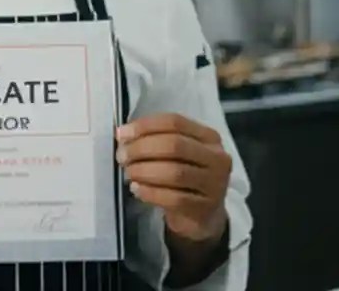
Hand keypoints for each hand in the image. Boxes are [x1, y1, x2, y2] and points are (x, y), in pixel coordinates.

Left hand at [115, 113, 230, 242]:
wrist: (203, 216)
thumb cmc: (184, 178)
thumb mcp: (176, 154)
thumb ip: (155, 140)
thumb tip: (123, 134)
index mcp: (208, 137)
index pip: (175, 122)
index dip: (145, 126)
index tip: (121, 134)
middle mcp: (217, 158)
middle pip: (175, 145)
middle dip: (142, 149)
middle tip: (122, 157)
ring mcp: (215, 184)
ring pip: (175, 173)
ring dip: (144, 171)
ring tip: (129, 173)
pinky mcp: (206, 208)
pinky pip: (174, 198)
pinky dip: (150, 192)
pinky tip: (136, 189)